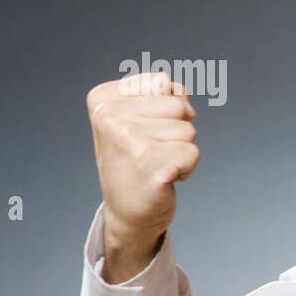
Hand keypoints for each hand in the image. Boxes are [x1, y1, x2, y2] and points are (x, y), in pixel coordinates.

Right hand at [87, 70, 198, 253]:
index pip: (162, 82)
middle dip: (177, 129)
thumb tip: (186, 102)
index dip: (166, 108)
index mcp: (102, 98)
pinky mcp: (150, 163)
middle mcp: (109, 115)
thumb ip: (162, 94)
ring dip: (181, 150)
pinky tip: (164, 178)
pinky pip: (193, 153)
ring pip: (189, 129)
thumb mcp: (139, 118)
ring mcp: (128, 139)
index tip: (144, 130)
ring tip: (157, 164)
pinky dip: (187, 168)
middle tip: (153, 151)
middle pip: (179, 105)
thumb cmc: (137, 161)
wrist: (128, 213)